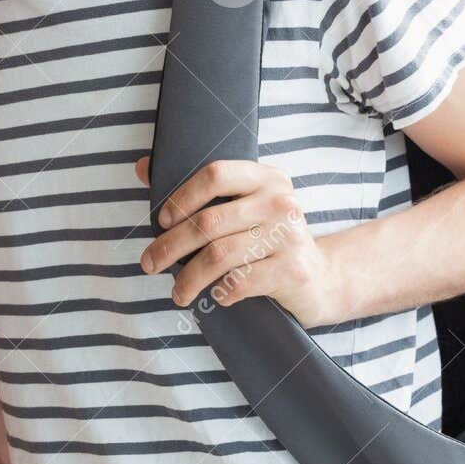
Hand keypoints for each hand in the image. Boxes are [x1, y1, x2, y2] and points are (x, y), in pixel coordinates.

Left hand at [133, 155, 346, 329]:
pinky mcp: (292, 270)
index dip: (182, 197)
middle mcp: (280, 201)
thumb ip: (195, 190)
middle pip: (209, 221)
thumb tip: (142, 167)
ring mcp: (288, 236)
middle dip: (170, 246)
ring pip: (219, 255)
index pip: (215, 175)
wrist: (322, 278)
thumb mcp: (242, 209)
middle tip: (150, 264)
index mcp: (266, 178)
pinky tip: (215, 296)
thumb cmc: (269, 241)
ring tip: (177, 292)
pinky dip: (220, 292)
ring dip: (189, 278)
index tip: (162, 221)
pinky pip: (240, 281)